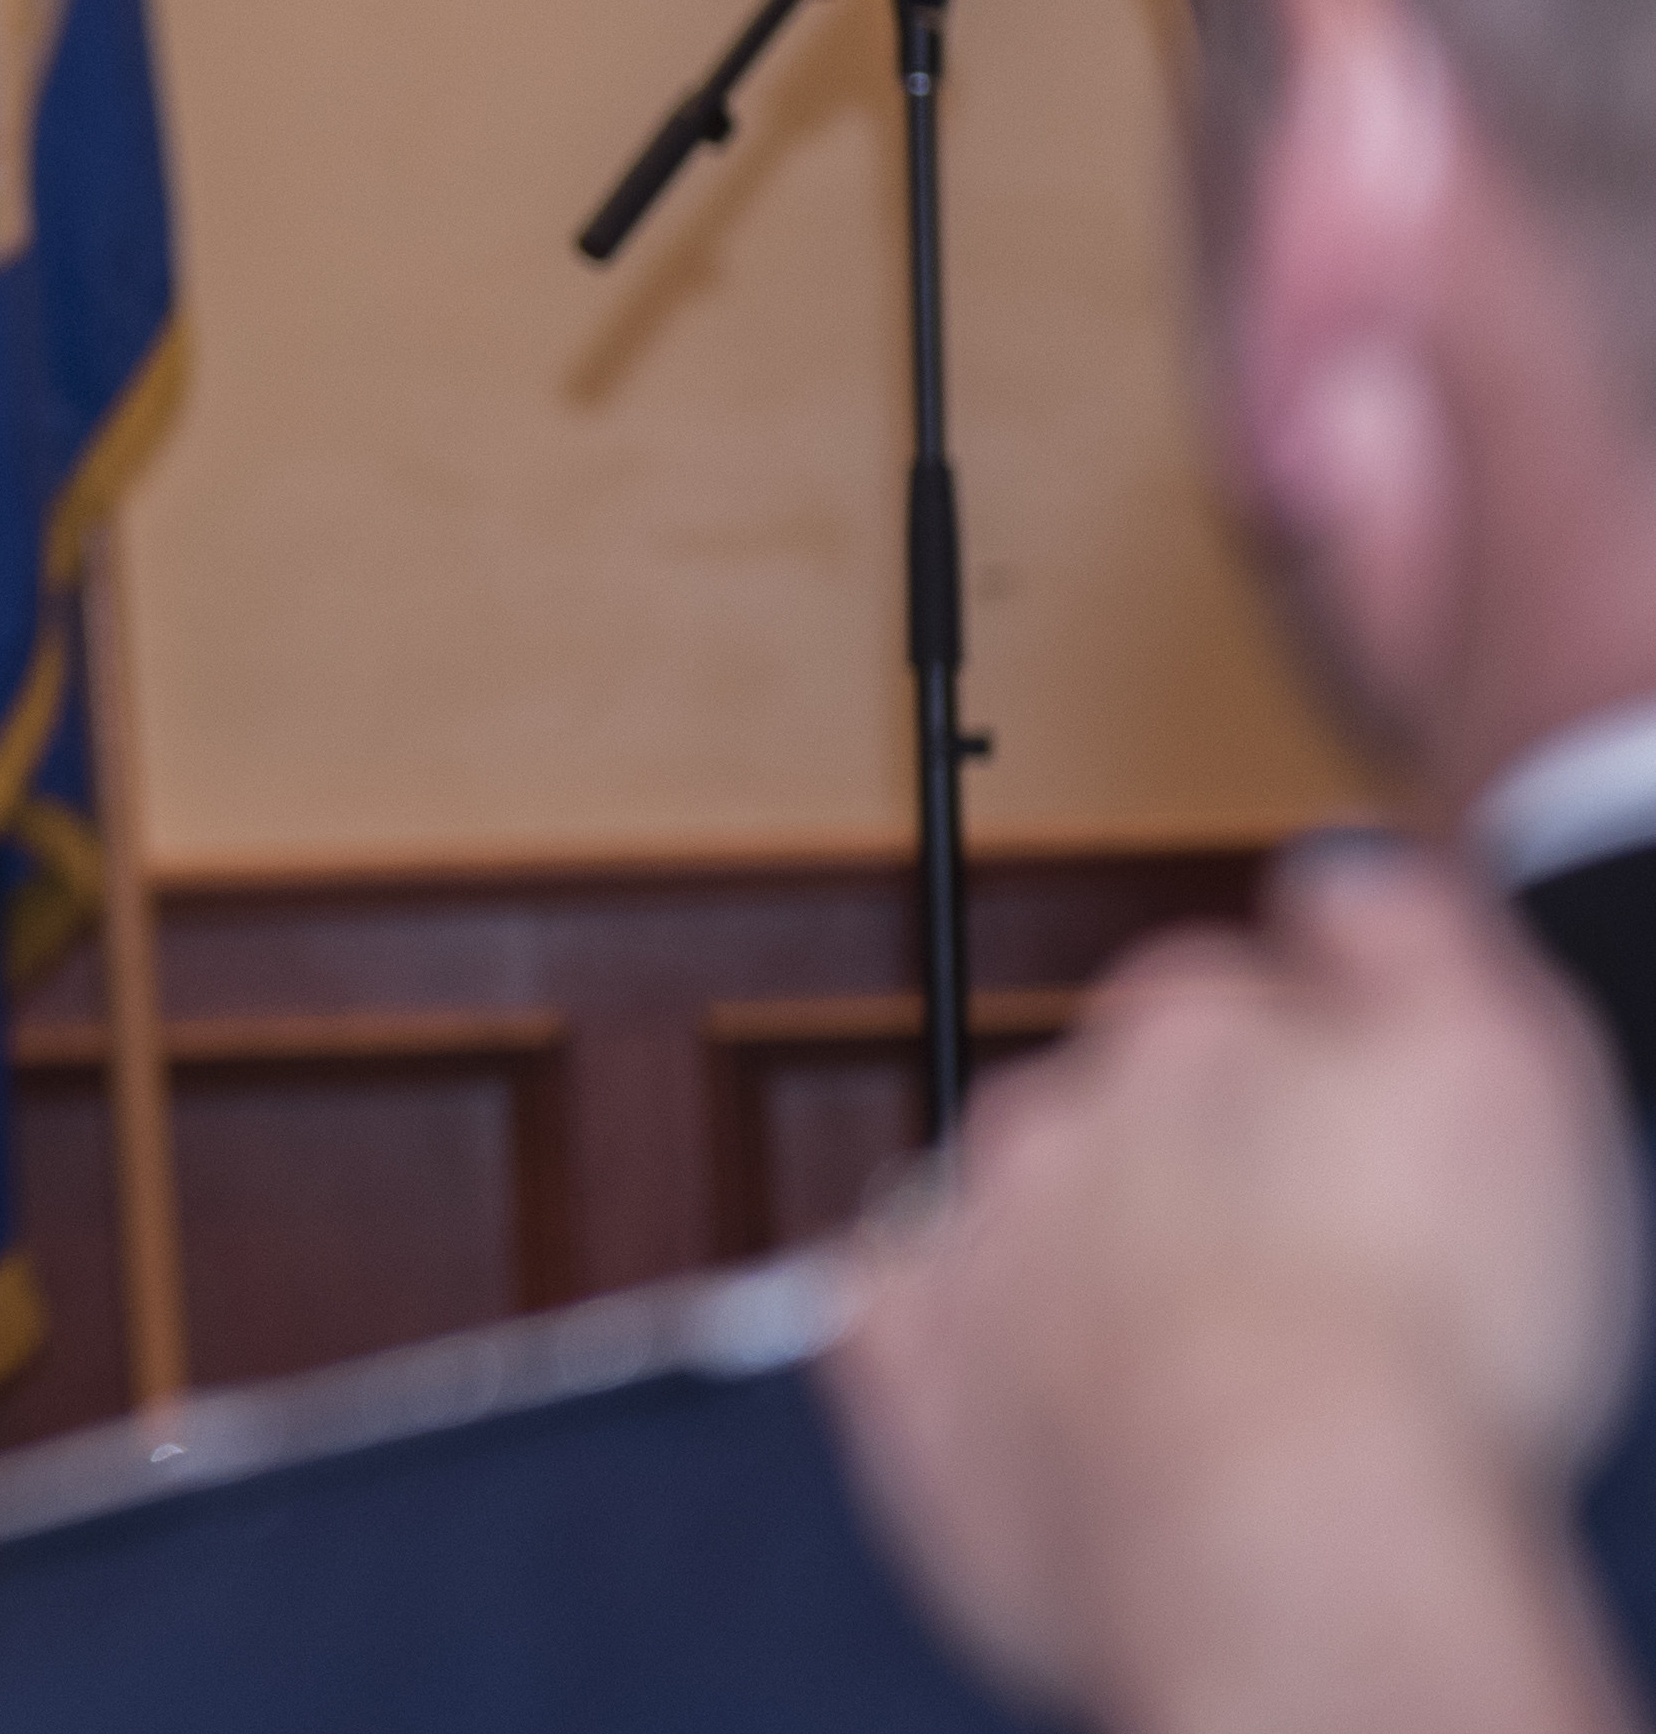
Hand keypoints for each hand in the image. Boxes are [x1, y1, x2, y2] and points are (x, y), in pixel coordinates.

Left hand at [823, 840, 1646, 1733]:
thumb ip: (1414, 929)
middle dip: (1182, 1164)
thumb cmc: (1426, 1336)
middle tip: (1290, 1268)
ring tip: (1192, 1355)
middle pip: (1109, 1100)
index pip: (1217, 990)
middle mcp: (1059, 1109)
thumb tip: (1338, 864)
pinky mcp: (903, 1370)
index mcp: (1193, 1029)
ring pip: (1005, 1202)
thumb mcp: (1508, 1071)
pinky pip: (892, 1319)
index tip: (1341, 1141)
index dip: (1288, 1067)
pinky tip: (1030, 1389)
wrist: (1285, 1536)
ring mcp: (968, 1237)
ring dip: (1078, 1254)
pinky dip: (949, 1343)